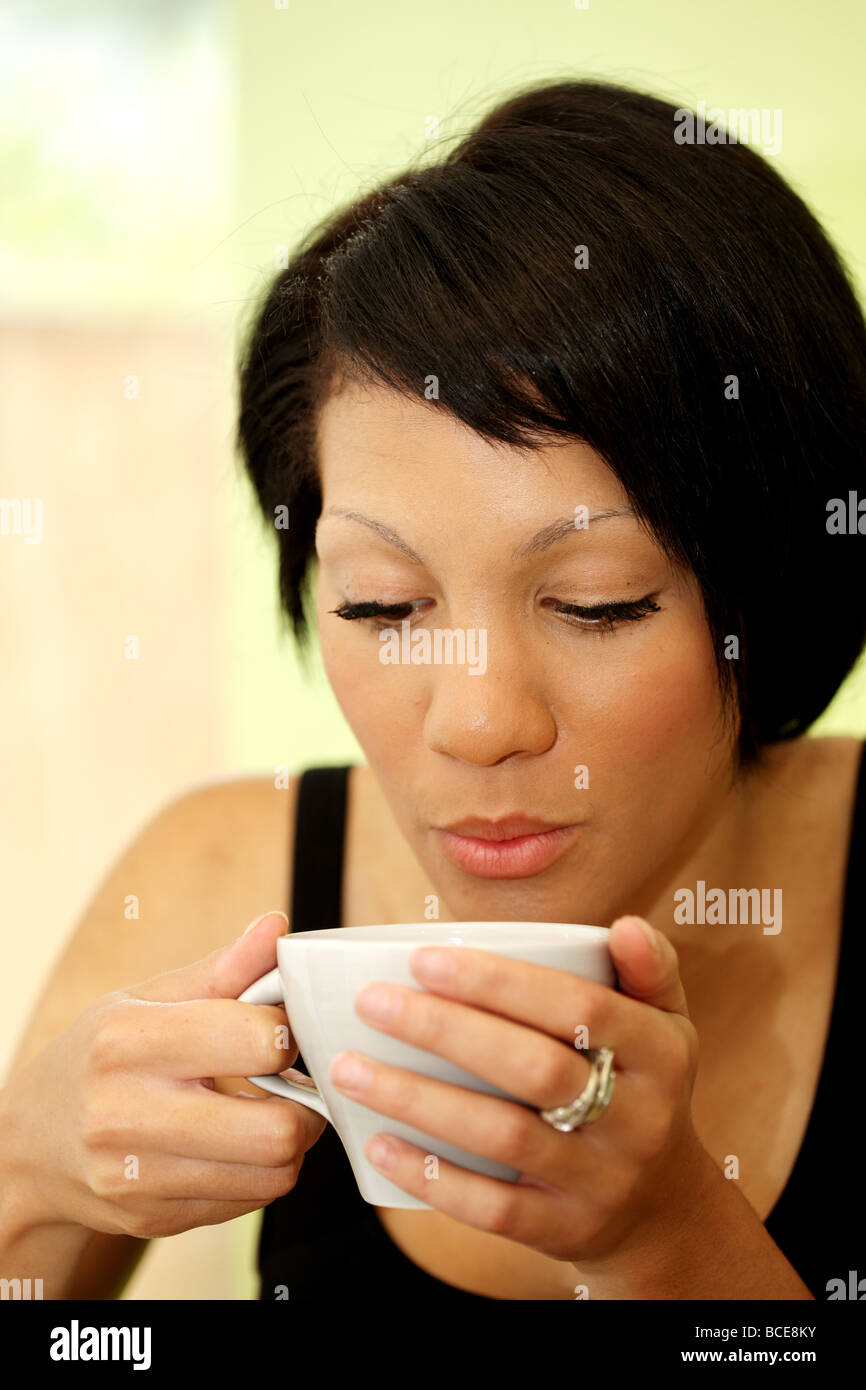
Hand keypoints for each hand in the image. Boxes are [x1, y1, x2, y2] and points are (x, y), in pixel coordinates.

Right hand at [1, 912, 326, 1240]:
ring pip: (273, 1173)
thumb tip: (277, 927)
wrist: (33, 1143)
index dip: (287, 1034)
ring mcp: (137, 1176)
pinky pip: (250, 1202)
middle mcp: (126, 1113)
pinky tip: (238, 1147)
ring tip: (270, 1114)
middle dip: (304, 1104)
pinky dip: (261, 1174)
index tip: (279, 1032)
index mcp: (130, 1040)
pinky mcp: (151, 1217)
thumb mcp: (146, 999)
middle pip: (277, 1128)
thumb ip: (222, 969)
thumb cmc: (102, 1055)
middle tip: (293, 1085)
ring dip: (290, 1144)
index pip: (260, 1041)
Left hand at [329, 916, 708, 1266]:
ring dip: (420, 1100)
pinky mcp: (565, 1230)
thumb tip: (622, 926)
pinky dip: (432, 1176)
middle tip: (372, 1002)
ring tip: (350, 1068)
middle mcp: (638, 1119)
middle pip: (535, 1070)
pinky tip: (378, 1143)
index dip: (501, 981)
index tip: (423, 958)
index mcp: (660, 1053)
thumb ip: (648, 969)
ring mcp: (601, 1181)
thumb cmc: (642, 1090)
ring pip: (504, 1137)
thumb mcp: (666, 1027)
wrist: (665, 1211)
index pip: (580, 1007)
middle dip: (446, 1031)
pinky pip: (493, 1208)